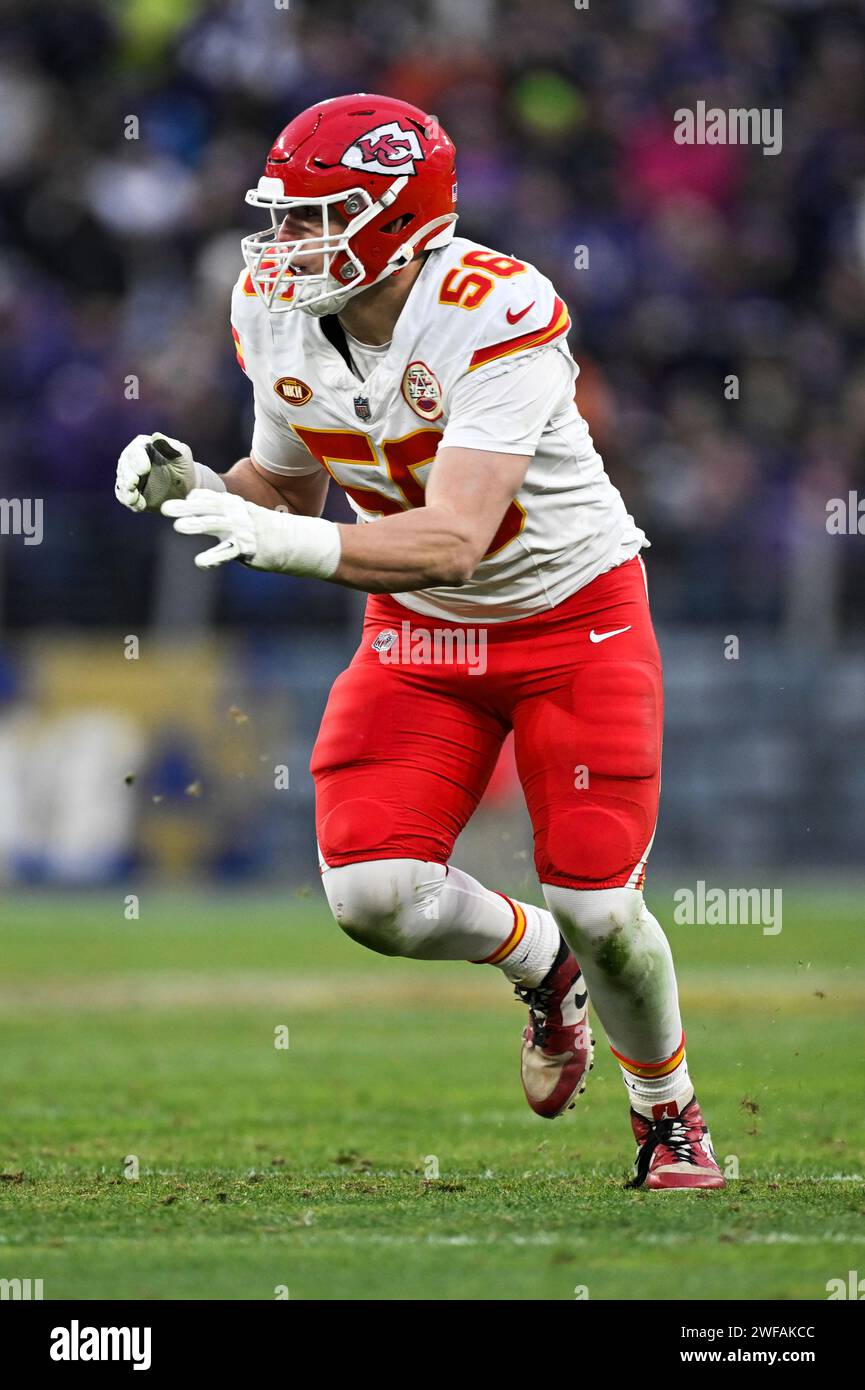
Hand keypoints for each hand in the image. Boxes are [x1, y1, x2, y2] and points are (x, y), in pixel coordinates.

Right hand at [115, 433, 196, 512]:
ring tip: (134, 499)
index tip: (144, 469)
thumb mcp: (182, 455)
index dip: (137, 460)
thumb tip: (156, 436)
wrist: (185, 488)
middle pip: (124, 466)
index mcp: (143, 446)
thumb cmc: (184, 467)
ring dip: (126, 491)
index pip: (135, 451)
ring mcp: (129, 476)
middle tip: (133, 485)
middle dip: (128, 476)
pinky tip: (139, 506)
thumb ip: (171, 446)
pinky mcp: (130, 491)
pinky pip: (124, 496)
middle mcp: (132, 459)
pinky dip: (129, 501)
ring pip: (122, 482)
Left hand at [162, 490, 340, 576]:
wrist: (294, 542)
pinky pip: (227, 553)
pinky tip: (199, 563)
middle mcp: (238, 514)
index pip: (211, 497)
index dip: (193, 497)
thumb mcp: (243, 514)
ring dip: (196, 524)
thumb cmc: (263, 529)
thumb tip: (194, 498)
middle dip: (186, 507)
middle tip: (164, 508)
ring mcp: (243, 530)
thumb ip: (219, 508)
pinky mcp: (248, 549)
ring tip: (178, 527)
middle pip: (208, 508)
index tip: (174, 497)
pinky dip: (212, 558)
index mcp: (236, 504)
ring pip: (215, 525)